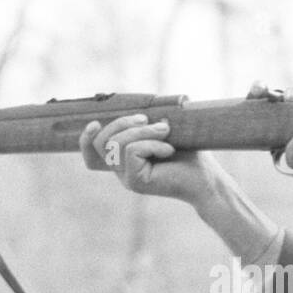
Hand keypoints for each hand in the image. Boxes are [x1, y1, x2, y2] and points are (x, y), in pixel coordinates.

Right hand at [79, 113, 223, 204]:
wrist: (206, 179)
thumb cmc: (188, 155)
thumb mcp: (162, 133)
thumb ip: (144, 125)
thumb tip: (136, 110)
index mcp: (123, 160)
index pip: (92, 153)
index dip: (86, 138)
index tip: (95, 122)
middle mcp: (121, 171)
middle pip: (102, 141)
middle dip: (125, 122)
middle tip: (152, 121)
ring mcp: (127, 178)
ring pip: (118, 143)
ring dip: (144, 132)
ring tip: (166, 133)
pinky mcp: (135, 182)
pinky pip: (132, 151)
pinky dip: (152, 144)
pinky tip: (169, 150)